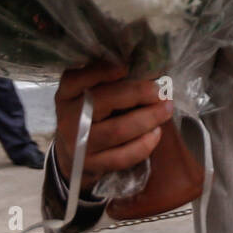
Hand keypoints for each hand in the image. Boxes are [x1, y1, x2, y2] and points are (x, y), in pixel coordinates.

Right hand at [53, 62, 173, 192]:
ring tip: (166, 109)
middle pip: (101, 102)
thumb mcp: (87, 95)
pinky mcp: (93, 165)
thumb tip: (147, 69)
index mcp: (66, 94)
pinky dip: (143, 144)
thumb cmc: (89, 115)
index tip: (125, 67)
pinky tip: (156, 133)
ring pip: (116, 130)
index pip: (76, 79)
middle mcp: (67, 117)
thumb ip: (107, 82)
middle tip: (160, 91)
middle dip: (136, 94)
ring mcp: (78, 143)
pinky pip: (122, 156)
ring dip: (147, 118)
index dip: (101, 72)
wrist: (72, 156)